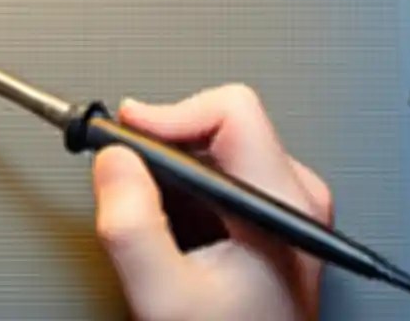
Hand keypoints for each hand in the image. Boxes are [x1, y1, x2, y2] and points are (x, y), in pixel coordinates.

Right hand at [93, 85, 333, 320]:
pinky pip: (219, 177)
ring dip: (172, 174)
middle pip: (219, 125)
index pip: (231, 111)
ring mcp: (287, 209)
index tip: (127, 133)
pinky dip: (184, 193)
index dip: (170, 115)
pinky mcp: (270, 219)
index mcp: (285, 204)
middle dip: (164, 149)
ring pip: (216, 149)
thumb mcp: (164, 299)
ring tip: (153, 218)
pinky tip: (175, 233)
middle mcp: (296, 198)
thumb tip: (113, 160)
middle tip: (125, 177)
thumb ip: (133, 226)